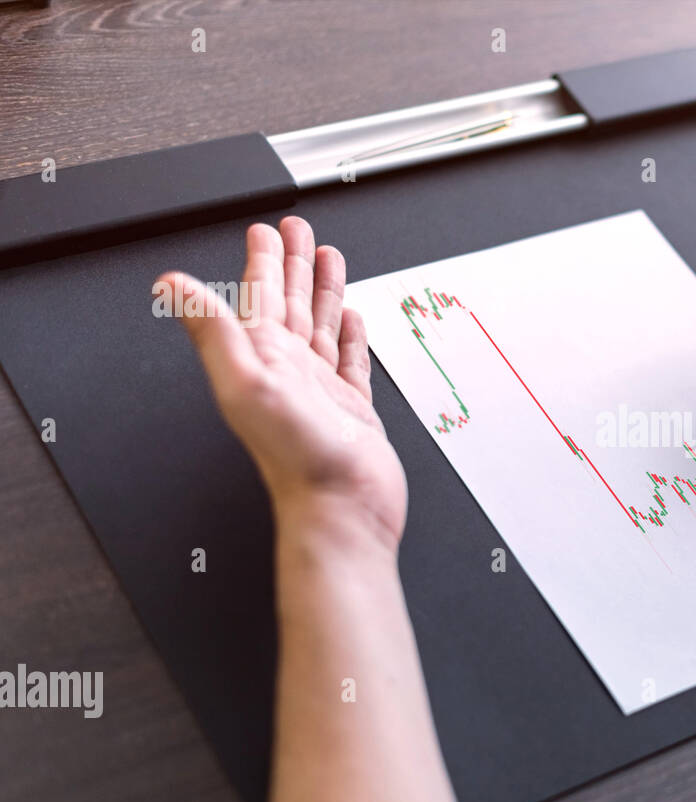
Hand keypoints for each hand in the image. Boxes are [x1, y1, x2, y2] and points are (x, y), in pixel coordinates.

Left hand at [156, 217, 405, 550]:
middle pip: (290, 302)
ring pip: (320, 325)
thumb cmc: (297, 459)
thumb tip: (171, 285)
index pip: (259, 297)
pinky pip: (349, 360)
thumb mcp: (246, 382)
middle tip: (298, 229)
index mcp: (263, 359)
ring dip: (323, 290)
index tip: (265, 230)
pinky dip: (350, 336)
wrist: (343, 506)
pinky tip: (352, 318)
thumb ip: (212, 329)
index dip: (263, 260)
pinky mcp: (351, 408)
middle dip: (294, 263)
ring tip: (329, 257)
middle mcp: (288, 371)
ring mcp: (319, 389)